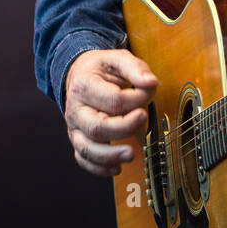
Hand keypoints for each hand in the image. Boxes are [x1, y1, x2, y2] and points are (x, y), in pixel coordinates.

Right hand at [63, 49, 156, 176]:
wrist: (78, 74)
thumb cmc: (101, 69)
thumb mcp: (118, 59)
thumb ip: (135, 68)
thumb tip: (151, 82)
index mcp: (84, 86)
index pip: (113, 100)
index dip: (136, 99)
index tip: (149, 92)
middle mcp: (75, 109)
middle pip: (98, 127)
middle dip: (124, 128)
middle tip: (143, 118)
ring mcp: (75, 127)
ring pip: (87, 148)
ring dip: (110, 155)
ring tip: (130, 154)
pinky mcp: (78, 140)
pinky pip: (83, 159)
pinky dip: (99, 168)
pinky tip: (116, 168)